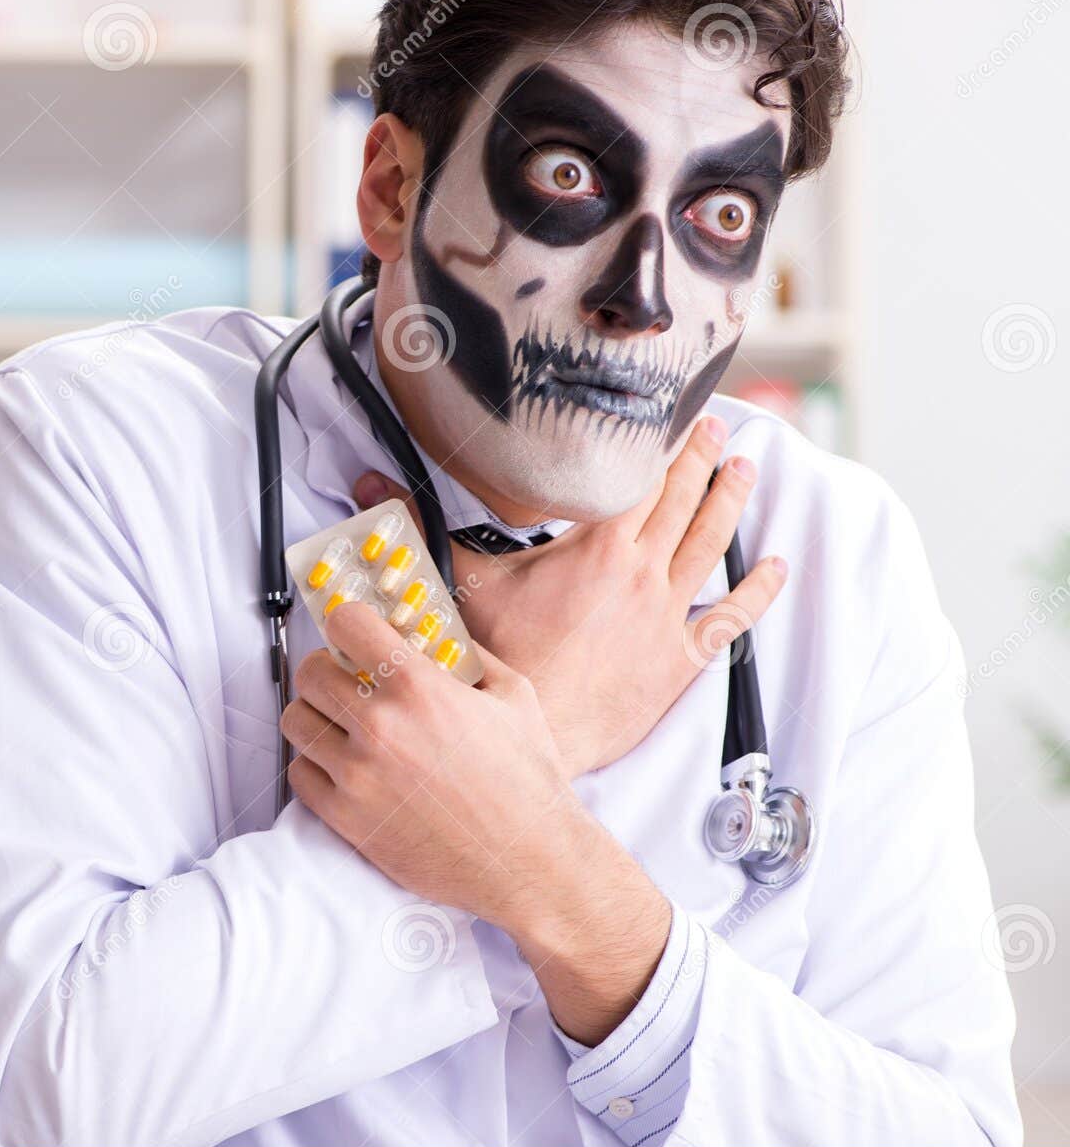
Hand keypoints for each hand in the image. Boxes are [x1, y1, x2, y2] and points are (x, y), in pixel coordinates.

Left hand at [281, 599, 566, 929]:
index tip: (353, 634)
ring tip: (341, 725)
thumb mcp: (514, 694)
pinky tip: (344, 766)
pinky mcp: (347, 819)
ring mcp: (358, 775)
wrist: (530, 861)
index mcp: (419, 687)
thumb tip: (434, 630)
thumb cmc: (528, 779)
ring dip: (315, 717)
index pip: (346, 624)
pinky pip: (300, 774)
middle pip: (310, 673)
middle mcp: (381, 726)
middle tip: (346, 682)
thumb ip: (468, 653)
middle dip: (326, 669)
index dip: (347, 623)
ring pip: (296, 721)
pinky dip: (315, 766)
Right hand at [354, 416, 786, 780]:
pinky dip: (757, 590)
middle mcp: (641, 572)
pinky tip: (775, 568)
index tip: (674, 413)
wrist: (539, 733)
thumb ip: (423, 528)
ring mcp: (667, 614)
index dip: (657, 443)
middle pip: (681, 501)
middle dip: (700, 459)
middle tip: (717, 427)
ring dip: (730, 503)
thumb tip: (371, 489)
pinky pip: (730, 616)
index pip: (636, 479)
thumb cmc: (502, 664)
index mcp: (594, 547)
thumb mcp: (463, 585)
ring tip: (745, 469)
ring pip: (710, 545)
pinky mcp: (681, 657)